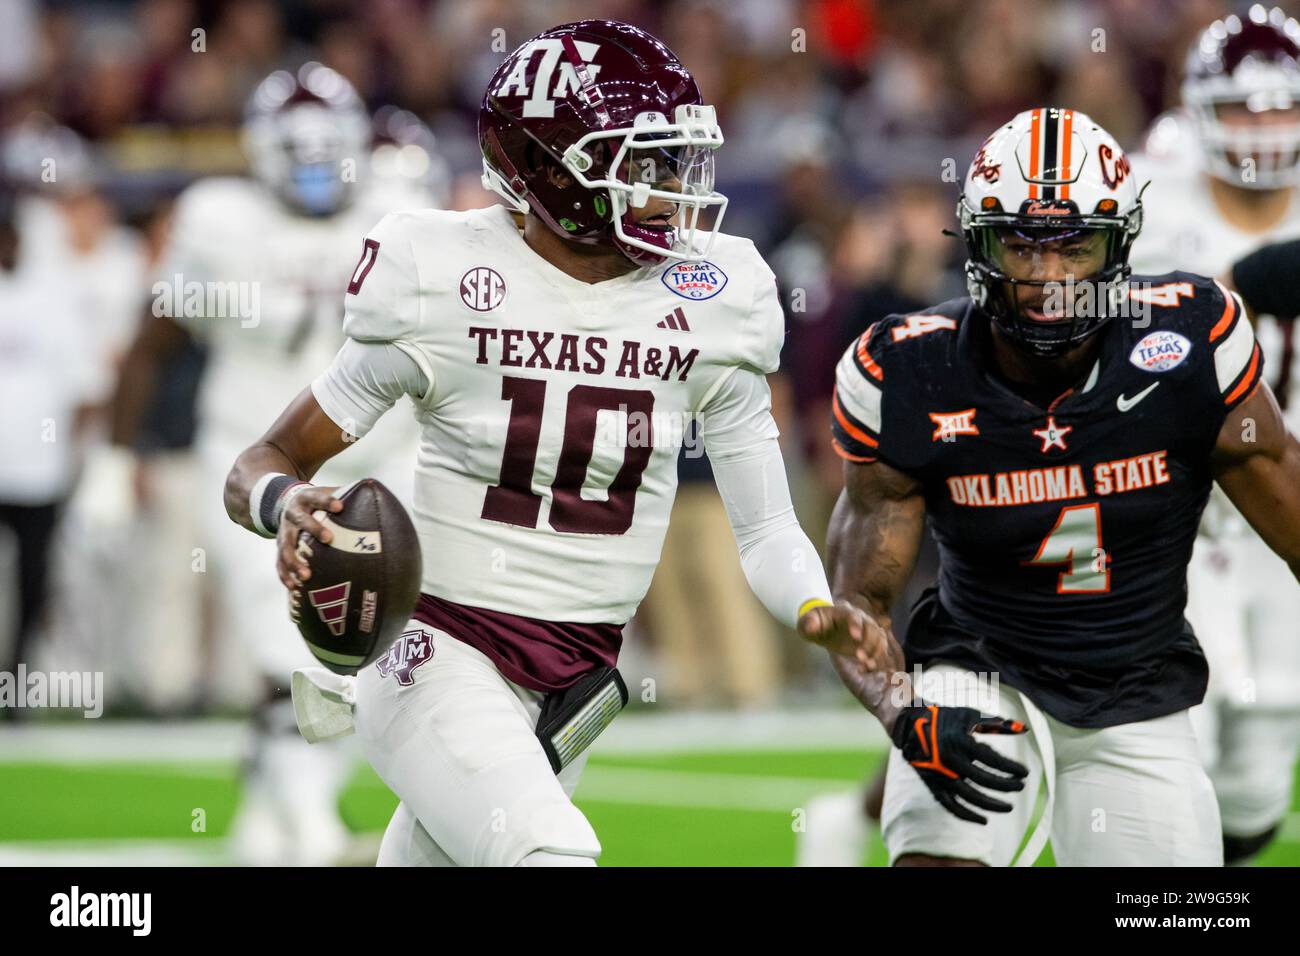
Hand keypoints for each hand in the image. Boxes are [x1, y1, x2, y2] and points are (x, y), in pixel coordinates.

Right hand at [276, 485, 339, 588]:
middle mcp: (293, 514)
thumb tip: (375, 495)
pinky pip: (279, 563)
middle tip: (329, 539)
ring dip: (295, 562)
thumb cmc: (316, 502)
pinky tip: (294, 587)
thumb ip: (347, 495)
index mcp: (306, 499)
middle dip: (314, 529)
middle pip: (301, 521)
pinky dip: (285, 575)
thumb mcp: (327, 493)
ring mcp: (284, 532)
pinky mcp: (279, 547)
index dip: (327, 501)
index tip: (340, 507)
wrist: (286, 502)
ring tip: (306, 576)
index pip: (317, 498)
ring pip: (286, 547)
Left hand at [798, 600, 889, 668]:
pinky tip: (865, 669)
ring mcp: (866, 631)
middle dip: (869, 642)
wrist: (825, 628)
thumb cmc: (816, 624)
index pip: (853, 616)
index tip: (856, 638)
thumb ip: (808, 623)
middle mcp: (860, 619)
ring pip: (879, 639)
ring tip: (866, 665)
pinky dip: (876, 660)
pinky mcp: (869, 643)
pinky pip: (879, 650)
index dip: (856, 626)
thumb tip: (810, 626)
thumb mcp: (807, 623)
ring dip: (876, 652)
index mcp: (844, 612)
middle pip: (871, 627)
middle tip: (860, 657)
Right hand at [891, 703, 1028, 824]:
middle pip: (984, 780)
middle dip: (1006, 785)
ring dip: (991, 804)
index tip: (1025, 773)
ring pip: (969, 797)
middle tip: (1021, 786)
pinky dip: (967, 815)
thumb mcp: (970, 715)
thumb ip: (997, 724)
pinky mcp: (933, 784)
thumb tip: (1024, 729)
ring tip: (1009, 807)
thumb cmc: (945, 718)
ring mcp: (940, 775)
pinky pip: (950, 805)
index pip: (993, 760)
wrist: (910, 725)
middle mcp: (950, 760)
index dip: (1012, 768)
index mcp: (960, 741)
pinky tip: (983, 820)